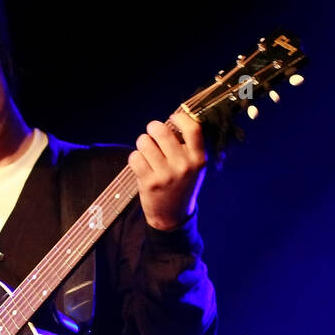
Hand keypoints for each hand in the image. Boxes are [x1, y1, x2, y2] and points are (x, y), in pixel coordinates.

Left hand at [128, 110, 206, 230]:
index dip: (180, 117)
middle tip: (152, 133)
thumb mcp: (194, 166)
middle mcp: (184, 166)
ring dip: (143, 143)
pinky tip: (141, 163)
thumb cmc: (182, 184)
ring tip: (146, 150)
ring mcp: (166, 175)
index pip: (193, 128)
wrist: (173, 216)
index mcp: (199, 159)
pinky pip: (135, 157)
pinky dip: (135, 157)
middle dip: (153, 128)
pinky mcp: (149, 183)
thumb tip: (172, 120)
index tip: (172, 118)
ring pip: (145, 142)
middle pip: (162, 131)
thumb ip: (187, 146)